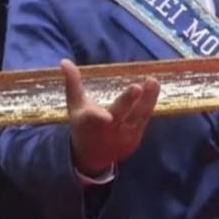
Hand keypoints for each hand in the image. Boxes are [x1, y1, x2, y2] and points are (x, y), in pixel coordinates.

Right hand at [63, 59, 159, 176]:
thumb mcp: (74, 105)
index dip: (99, 117)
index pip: (94, 119)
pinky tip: (153, 89)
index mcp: (89, 123)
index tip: (106, 116)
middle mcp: (107, 132)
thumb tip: (64, 60)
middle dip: (128, 102)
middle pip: (119, 116)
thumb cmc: (82, 125)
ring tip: (153, 81)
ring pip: (137, 117)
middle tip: (137, 87)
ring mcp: (123, 138)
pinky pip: (143, 121)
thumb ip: (73, 83)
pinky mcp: (135, 141)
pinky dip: (148, 105)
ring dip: (147, 99)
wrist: (91, 157)